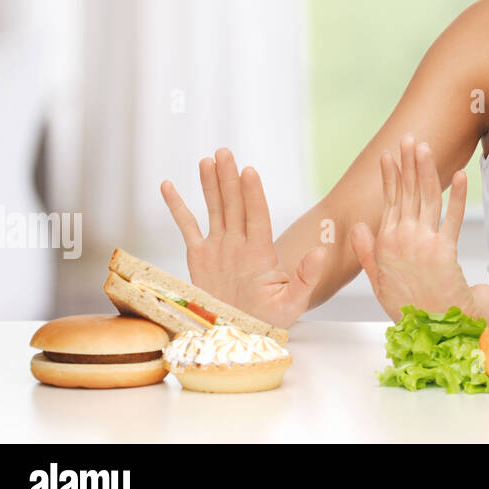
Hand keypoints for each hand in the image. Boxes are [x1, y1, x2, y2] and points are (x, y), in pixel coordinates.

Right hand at [160, 147, 328, 329]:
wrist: (242, 336)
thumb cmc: (269, 322)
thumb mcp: (292, 302)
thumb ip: (305, 277)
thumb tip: (320, 253)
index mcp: (261, 253)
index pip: (257, 216)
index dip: (253, 194)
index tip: (249, 171)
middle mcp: (240, 244)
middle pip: (235, 205)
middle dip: (229, 178)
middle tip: (225, 152)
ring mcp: (220, 247)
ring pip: (215, 209)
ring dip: (210, 185)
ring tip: (207, 160)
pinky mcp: (199, 256)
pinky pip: (187, 227)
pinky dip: (177, 207)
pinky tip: (169, 185)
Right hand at [349, 133, 476, 321]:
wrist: (433, 328)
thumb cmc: (407, 305)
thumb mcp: (377, 281)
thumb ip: (366, 252)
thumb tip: (358, 226)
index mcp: (385, 244)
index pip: (389, 201)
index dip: (390, 176)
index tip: (389, 155)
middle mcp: (402, 239)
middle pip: (407, 193)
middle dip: (408, 163)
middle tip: (409, 138)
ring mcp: (423, 243)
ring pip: (425, 198)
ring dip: (425, 170)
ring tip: (425, 148)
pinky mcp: (444, 251)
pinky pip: (451, 217)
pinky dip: (457, 195)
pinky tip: (461, 175)